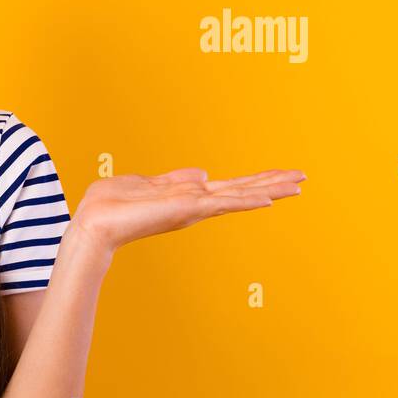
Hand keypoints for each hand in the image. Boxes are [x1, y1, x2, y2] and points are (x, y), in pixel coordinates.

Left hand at [70, 167, 305, 254]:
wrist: (93, 225)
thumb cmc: (110, 206)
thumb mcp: (147, 183)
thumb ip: (176, 179)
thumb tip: (202, 173)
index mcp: (187, 195)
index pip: (228, 186)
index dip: (255, 180)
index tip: (281, 175)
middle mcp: (195, 203)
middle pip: (241, 190)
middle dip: (272, 183)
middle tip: (303, 178)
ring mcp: (193, 208)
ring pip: (238, 196)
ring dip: (268, 188)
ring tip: (298, 185)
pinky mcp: (186, 211)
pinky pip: (222, 204)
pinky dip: (245, 201)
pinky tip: (268, 198)